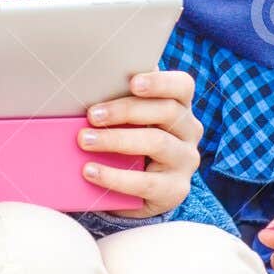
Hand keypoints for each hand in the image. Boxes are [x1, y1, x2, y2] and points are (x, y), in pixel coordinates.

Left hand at [77, 70, 201, 217]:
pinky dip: (114, 176)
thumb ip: (119, 101)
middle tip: (92, 115)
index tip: (133, 82)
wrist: (134, 191)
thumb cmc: (127, 142)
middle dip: (126, 110)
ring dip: (116, 140)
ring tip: (85, 141)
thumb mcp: (127, 120)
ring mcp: (185, 160)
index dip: (160, 82)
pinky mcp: (175, 189)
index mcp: (179, 106)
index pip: (182, 86)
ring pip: (157, 143)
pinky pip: (146, 182)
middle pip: (167, 111)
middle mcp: (189, 131)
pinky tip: (90, 171)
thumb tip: (90, 85)